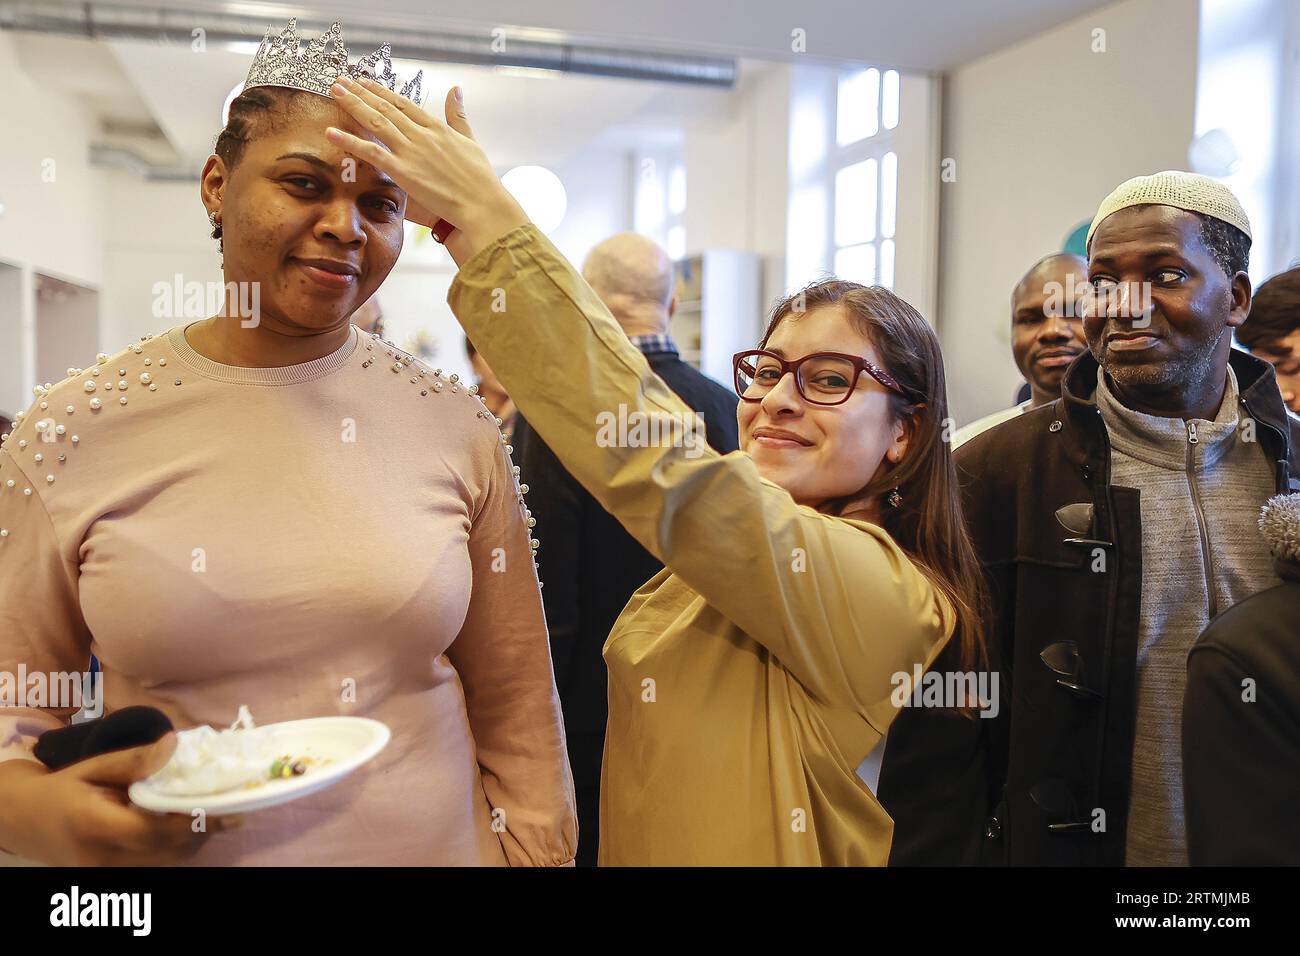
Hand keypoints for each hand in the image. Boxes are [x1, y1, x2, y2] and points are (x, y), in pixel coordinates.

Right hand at [0, 733, 240, 865]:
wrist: (28, 822)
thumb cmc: (64, 789)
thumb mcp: (94, 767)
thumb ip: (136, 761)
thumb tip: (176, 744)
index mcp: (94, 826)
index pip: (156, 830)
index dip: (196, 819)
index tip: (227, 802)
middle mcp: (103, 858)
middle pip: (170, 850)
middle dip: (204, 827)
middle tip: (232, 801)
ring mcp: (109, 873)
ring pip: (169, 861)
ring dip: (196, 837)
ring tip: (217, 809)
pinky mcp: (116, 878)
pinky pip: (159, 863)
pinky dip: (180, 845)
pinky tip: (190, 822)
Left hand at [325, 77, 529, 266]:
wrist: (483, 205)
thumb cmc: (480, 179)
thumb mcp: (471, 140)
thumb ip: (459, 115)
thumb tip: (456, 89)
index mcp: (437, 127)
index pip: (403, 103)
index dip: (381, 91)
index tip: (365, 80)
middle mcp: (421, 135)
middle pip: (385, 108)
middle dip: (360, 92)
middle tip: (340, 80)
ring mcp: (411, 152)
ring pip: (376, 122)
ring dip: (353, 105)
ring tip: (334, 91)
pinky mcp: (403, 172)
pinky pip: (371, 153)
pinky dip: (350, 141)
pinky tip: (331, 132)